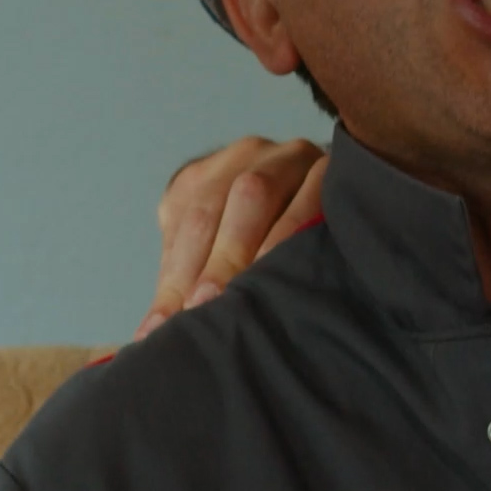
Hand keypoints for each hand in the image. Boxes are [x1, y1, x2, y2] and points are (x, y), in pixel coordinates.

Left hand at [144, 136, 326, 337]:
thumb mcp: (217, 255)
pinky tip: (286, 265)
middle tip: (204, 308)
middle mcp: (236, 159)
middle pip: (210, 209)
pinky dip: (293, 230)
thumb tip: (151, 334)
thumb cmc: (265, 243)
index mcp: (198, 181)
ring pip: (253, 193)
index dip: (174, 279)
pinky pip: (307, 194)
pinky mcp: (326, 164)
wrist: (340, 201)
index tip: (164, 326)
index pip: (180, 229)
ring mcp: (282, 156)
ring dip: (245, 246)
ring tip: (240, 292)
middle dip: (208, 264)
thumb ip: (188, 286)